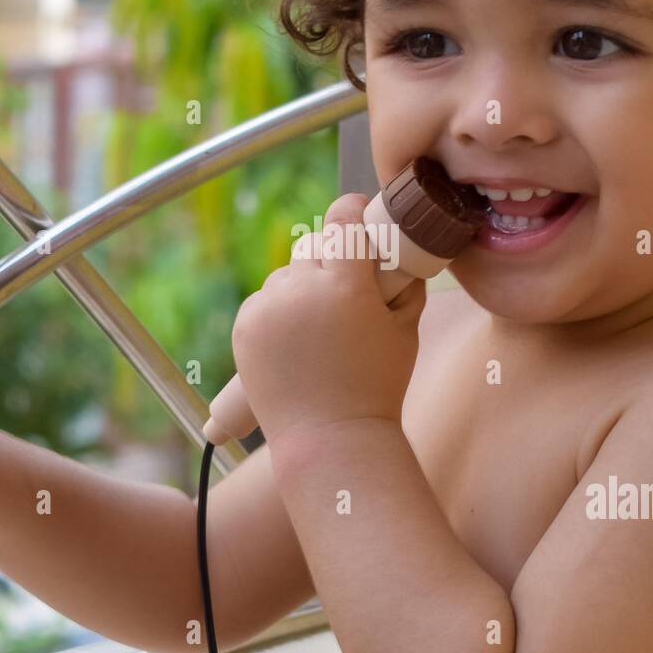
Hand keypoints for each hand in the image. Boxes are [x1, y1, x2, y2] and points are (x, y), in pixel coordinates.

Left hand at [231, 193, 425, 449]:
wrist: (330, 439)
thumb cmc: (378, 385)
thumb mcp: (407, 328)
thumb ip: (403, 281)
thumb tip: (395, 250)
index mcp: (344, 284)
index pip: (343, 216)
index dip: (354, 213)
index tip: (362, 219)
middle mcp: (300, 288)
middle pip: (315, 244)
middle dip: (332, 257)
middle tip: (348, 287)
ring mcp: (267, 307)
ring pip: (287, 272)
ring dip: (304, 284)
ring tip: (321, 324)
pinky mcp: (245, 326)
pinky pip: (266, 298)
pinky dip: (281, 309)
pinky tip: (298, 338)